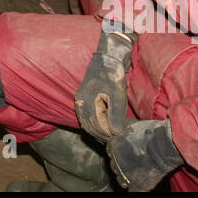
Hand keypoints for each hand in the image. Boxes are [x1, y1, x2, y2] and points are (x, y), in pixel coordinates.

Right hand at [73, 27, 133, 142]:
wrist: (107, 57)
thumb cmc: (113, 75)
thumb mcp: (117, 95)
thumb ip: (115, 114)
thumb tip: (115, 132)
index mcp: (87, 102)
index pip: (95, 126)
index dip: (106, 134)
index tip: (116, 139)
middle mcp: (80, 102)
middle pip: (88, 125)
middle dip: (101, 134)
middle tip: (113, 139)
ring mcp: (80, 99)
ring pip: (86, 121)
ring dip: (97, 129)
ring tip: (109, 134)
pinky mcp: (84, 96)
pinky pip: (86, 114)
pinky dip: (94, 121)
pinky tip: (103, 124)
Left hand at [107, 119, 183, 191]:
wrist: (163, 145)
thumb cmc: (149, 133)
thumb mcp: (129, 124)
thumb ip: (118, 127)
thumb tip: (113, 126)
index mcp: (112, 147)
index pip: (111, 152)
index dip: (119, 152)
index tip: (128, 152)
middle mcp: (115, 162)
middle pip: (115, 166)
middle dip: (123, 164)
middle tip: (136, 160)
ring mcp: (125, 175)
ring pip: (121, 179)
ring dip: (127, 176)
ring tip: (139, 170)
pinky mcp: (135, 186)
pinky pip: (131, 189)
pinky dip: (136, 187)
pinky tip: (142, 180)